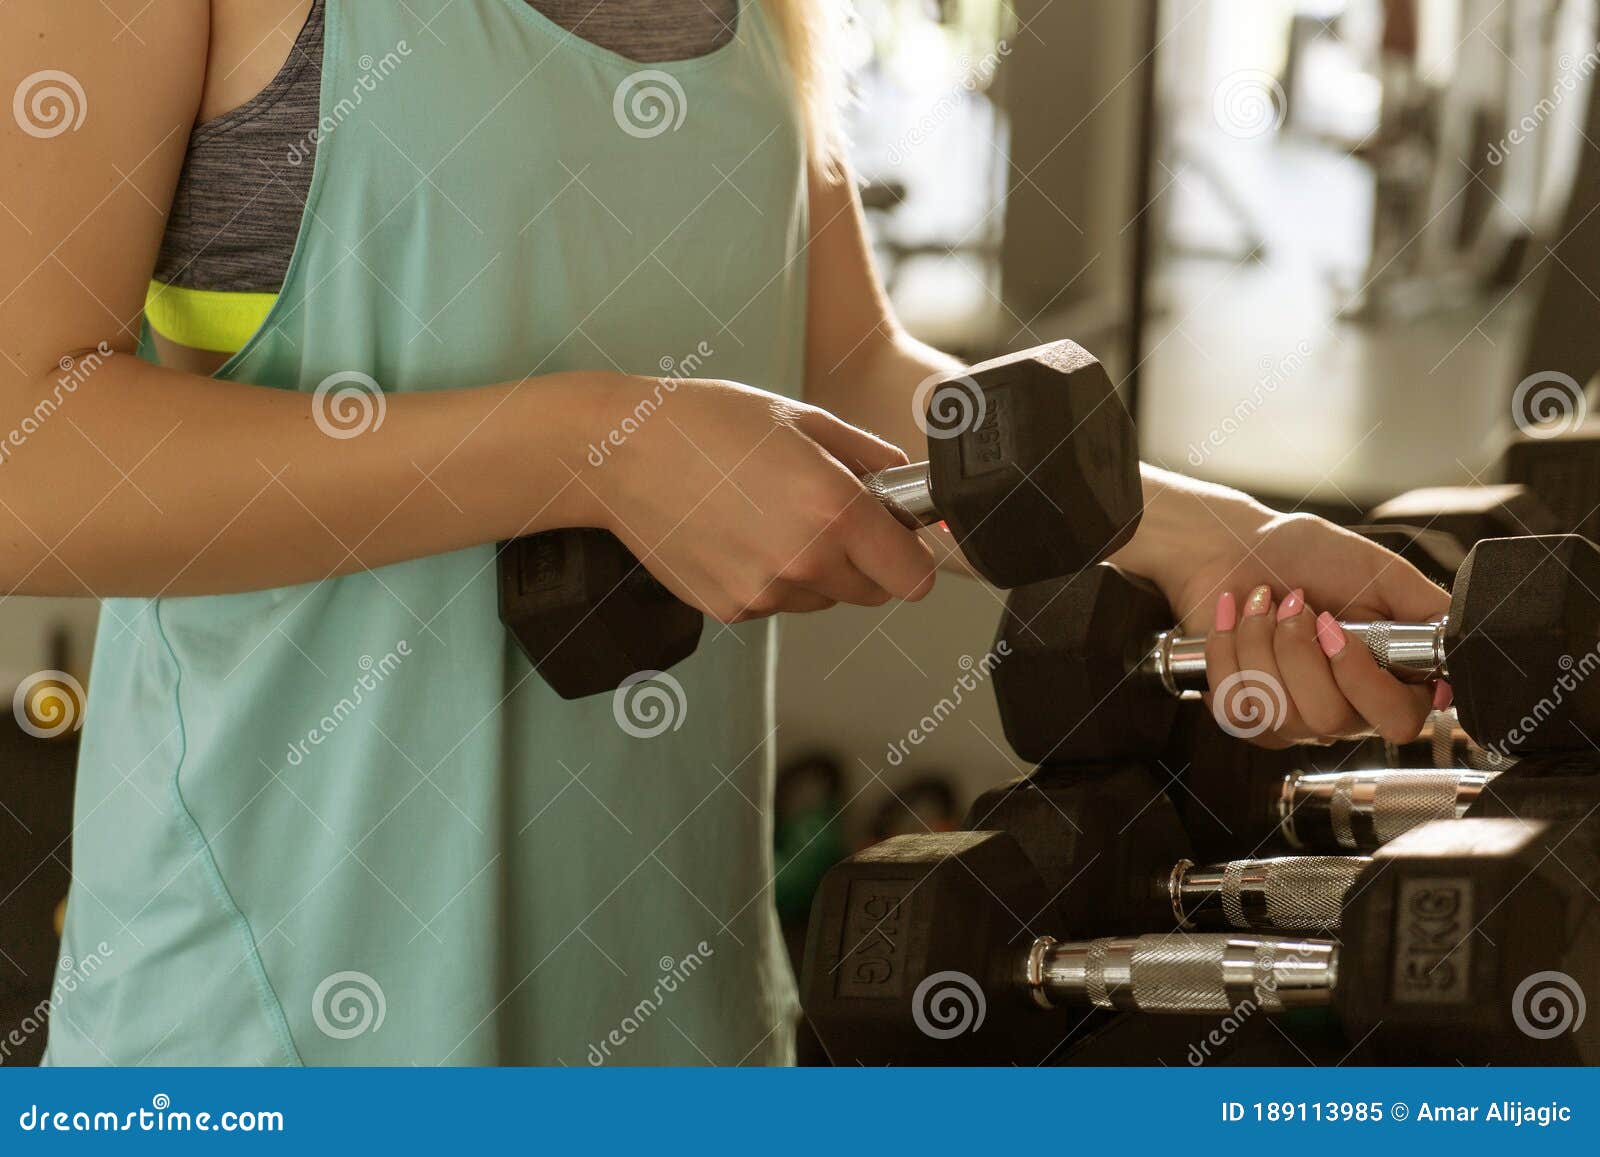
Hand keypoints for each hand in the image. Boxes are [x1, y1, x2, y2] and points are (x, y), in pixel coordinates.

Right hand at [586, 375, 936, 622]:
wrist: (618, 453)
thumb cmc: (705, 423)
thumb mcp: (803, 420)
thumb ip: (871, 458)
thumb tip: (907, 488)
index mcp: (834, 510)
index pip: (914, 577)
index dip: (911, 556)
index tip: (898, 540)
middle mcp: (804, 561)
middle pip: (873, 593)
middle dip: (864, 560)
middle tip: (824, 512)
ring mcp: (764, 592)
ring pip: (823, 598)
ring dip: (814, 568)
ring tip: (767, 515)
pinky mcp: (730, 609)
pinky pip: (776, 602)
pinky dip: (769, 577)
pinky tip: (737, 533)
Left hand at [1115, 470, 1449, 747]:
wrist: (1236, 546)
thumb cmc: (1307, 556)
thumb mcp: (1382, 573)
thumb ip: (1428, 611)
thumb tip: (1463, 646)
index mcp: (1386, 680)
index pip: (1399, 720)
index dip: (1362, 678)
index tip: (1332, 625)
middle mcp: (1343, 708)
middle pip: (1329, 718)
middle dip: (1298, 649)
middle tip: (1294, 603)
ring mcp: (1291, 718)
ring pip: (1279, 714)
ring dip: (1260, 642)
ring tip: (1261, 603)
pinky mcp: (1244, 713)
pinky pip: (1236, 707)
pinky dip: (1226, 650)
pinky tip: (1232, 619)